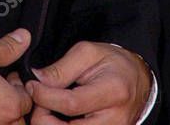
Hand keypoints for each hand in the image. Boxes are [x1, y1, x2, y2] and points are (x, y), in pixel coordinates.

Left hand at [27, 41, 151, 123]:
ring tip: (45, 106)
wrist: (138, 80)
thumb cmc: (113, 63)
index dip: (45, 97)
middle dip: (43, 116)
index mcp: (112, 92)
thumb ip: (62, 67)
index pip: (71, 104)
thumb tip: (37, 80)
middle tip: (36, 99)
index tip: (31, 86)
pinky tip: (55, 117)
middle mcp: (114, 120)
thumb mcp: (88, 52)